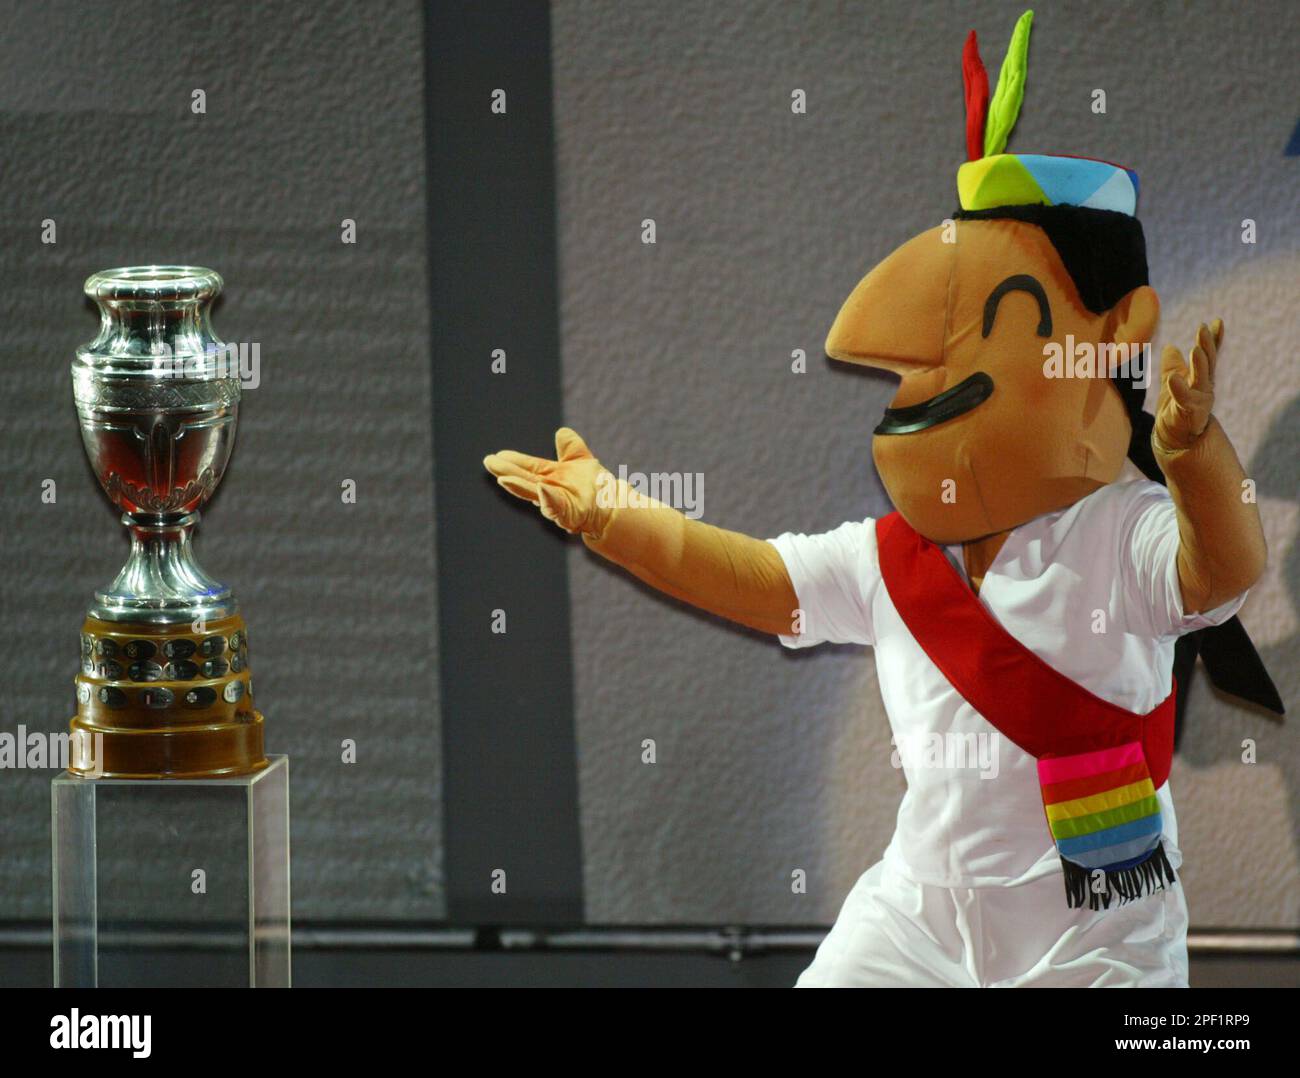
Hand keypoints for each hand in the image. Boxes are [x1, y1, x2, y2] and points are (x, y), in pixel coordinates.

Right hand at [483, 427, 611, 535]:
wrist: (610, 507)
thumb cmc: (594, 487)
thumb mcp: (582, 461)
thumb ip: (571, 448)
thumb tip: (561, 432)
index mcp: (549, 476)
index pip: (528, 467)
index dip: (513, 461)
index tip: (497, 455)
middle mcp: (548, 490)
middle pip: (524, 481)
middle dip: (507, 472)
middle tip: (490, 462)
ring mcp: (556, 503)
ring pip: (534, 495)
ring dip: (519, 487)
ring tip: (504, 479)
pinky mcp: (568, 514)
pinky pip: (555, 506)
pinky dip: (547, 498)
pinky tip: (541, 488)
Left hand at [1154, 319, 1221, 453]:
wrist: (1172, 436)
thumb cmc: (1175, 408)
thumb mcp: (1173, 380)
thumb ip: (1173, 365)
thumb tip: (1170, 347)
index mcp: (1201, 377)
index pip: (1208, 355)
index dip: (1213, 339)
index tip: (1216, 322)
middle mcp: (1204, 386)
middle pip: (1207, 363)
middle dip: (1207, 345)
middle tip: (1203, 328)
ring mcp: (1200, 399)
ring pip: (1201, 379)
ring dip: (1199, 364)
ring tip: (1195, 349)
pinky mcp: (1190, 412)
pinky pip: (1184, 399)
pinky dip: (1179, 389)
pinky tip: (1173, 379)